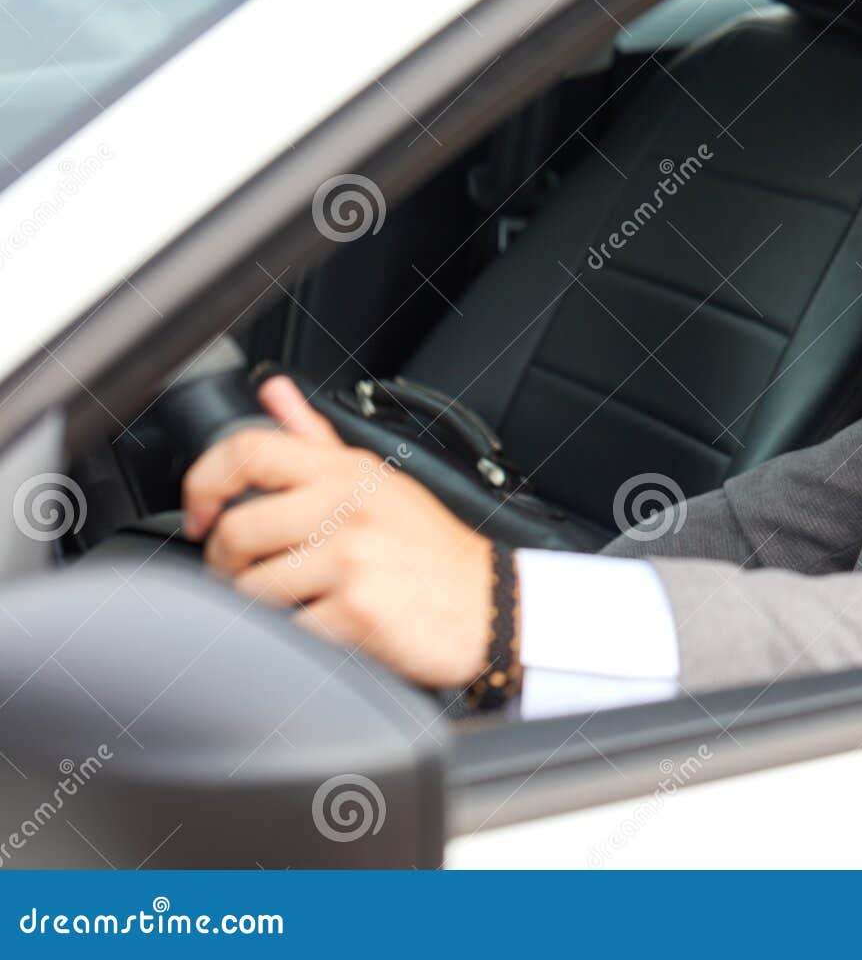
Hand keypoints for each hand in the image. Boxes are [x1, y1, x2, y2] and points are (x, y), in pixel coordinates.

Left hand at [182, 375, 495, 688]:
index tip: (201, 515)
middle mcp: (347, 507)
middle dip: (228, 564)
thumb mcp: (380, 481)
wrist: (492, 605)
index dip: (203, 484)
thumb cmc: (431, 549)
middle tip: (247, 574)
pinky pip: (287, 630)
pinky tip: (325, 628)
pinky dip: (297, 638)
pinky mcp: (356, 611)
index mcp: (347, 472)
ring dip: (262, 605)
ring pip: (252, 587)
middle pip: (236, 532)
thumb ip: (318, 439)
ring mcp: (351, 558)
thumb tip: (276, 392)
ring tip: (296, 602)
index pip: (247, 452)